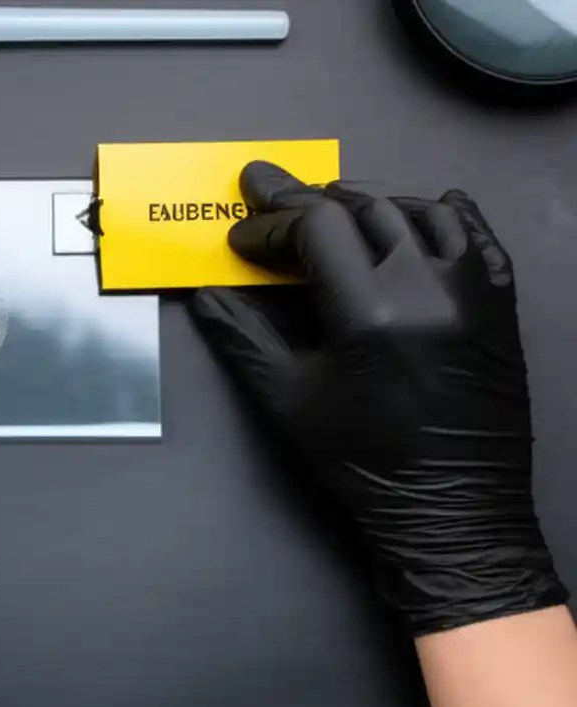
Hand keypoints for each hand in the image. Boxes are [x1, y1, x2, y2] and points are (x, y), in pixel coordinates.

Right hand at [191, 161, 567, 634]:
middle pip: (364, 208)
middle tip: (271, 196)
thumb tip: (205, 294)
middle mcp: (428, 287)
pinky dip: (446, 212)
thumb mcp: (289, 399)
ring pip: (420, 211)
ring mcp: (475, 291)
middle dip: (309, 198)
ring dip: (370, 201)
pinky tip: (426, 208)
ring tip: (335, 207)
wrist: (453, 509)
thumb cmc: (364, 460)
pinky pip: (478, 235)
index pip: (317, 227)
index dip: (271, 223)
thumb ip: (243, 337)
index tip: (242, 237)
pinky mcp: (502, 304)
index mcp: (370, 312)